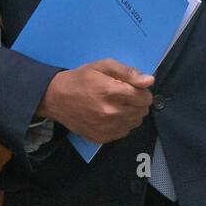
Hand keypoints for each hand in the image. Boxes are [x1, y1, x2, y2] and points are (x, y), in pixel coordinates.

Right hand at [36, 59, 153, 144]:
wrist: (56, 98)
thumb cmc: (81, 79)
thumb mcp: (103, 66)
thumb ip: (128, 72)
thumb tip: (149, 81)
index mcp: (112, 92)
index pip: (144, 97)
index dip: (142, 91)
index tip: (133, 87)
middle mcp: (111, 113)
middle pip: (142, 111)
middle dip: (138, 102)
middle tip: (124, 95)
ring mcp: (106, 128)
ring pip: (135, 122)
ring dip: (131, 113)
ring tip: (118, 105)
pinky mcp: (102, 138)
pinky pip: (124, 132)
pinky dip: (122, 124)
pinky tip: (111, 115)